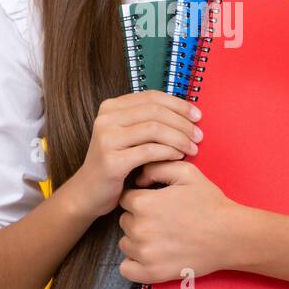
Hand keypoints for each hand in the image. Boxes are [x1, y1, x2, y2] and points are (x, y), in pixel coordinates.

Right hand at [66, 91, 202, 222]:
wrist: (88, 192)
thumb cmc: (115, 163)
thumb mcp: (127, 135)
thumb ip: (147, 120)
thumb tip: (186, 113)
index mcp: (111, 107)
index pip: (152, 97)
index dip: (178, 104)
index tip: (197, 115)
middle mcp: (106, 119)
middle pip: (155, 111)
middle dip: (182, 122)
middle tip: (199, 135)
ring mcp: (107, 139)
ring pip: (154, 129)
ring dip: (179, 138)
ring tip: (192, 148)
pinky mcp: (112, 161)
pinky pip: (149, 151)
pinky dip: (169, 152)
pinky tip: (178, 157)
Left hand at [116, 160, 241, 285]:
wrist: (230, 236)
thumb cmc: (210, 204)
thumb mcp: (187, 173)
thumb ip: (157, 167)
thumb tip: (138, 179)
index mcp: (143, 203)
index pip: (126, 199)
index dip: (140, 198)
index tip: (155, 203)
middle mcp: (140, 228)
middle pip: (125, 221)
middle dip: (138, 219)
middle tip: (162, 220)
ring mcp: (145, 253)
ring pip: (126, 243)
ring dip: (137, 240)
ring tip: (161, 237)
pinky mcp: (152, 273)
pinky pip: (127, 269)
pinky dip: (134, 264)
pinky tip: (151, 256)